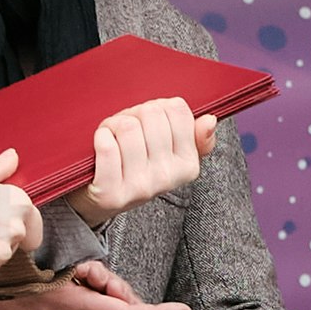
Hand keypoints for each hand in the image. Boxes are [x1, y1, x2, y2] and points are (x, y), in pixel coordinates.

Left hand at [59, 91, 208, 222]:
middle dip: (134, 114)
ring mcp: (140, 188)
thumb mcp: (169, 152)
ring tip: (112, 138)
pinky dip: (100, 138)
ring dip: (113, 125)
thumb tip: (209, 120)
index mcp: (188, 165)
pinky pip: (107, 147)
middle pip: (151, 113)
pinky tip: (102, 145)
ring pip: (128, 127)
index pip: (177, 109)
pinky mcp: (112, 194)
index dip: (158, 108)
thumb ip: (194, 136)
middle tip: (126, 131)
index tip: (148, 123)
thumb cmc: (135, 165)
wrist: (102, 201)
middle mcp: (168, 179)